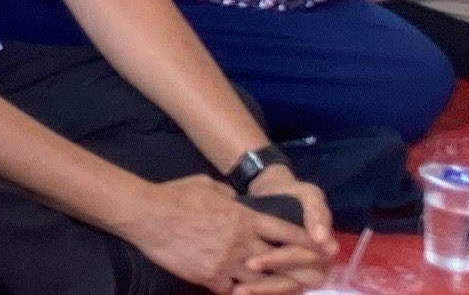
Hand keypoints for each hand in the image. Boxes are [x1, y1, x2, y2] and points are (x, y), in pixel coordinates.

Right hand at [118, 175, 329, 293]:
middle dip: (300, 270)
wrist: (147, 214)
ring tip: (286, 291)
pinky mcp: (210, 277)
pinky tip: (242, 293)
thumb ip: (228, 194)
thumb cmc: (175, 195)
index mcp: (244, 216)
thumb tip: (235, 198)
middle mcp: (241, 240)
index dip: (306, 241)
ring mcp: (226, 261)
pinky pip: (233, 290)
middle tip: (316, 279)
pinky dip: (239, 292)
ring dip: (273, 286)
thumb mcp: (207, 185)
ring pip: (260, 280)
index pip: (285, 231)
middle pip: (281, 260)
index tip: (321, 248)